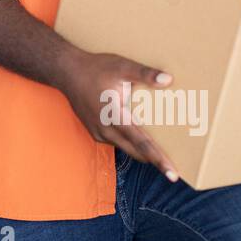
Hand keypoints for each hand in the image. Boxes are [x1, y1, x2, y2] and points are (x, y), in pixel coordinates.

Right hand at [57, 48, 179, 182]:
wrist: (66, 72)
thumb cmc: (95, 68)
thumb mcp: (122, 66)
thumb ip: (145, 74)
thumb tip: (168, 80)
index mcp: (116, 116)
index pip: (142, 143)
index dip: (159, 159)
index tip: (172, 174)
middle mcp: (107, 129)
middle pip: (136, 152)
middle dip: (155, 162)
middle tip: (173, 172)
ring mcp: (99, 132)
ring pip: (126, 148)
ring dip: (142, 153)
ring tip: (160, 157)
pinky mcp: (95, 131)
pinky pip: (116, 142)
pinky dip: (130, 144)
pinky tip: (138, 140)